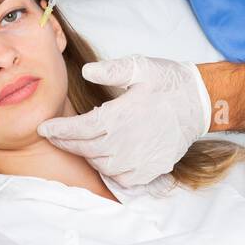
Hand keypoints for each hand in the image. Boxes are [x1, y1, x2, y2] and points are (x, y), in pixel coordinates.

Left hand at [36, 54, 213, 187]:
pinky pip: (120, 177)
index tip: (44, 128)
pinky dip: (109, 169)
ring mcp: (137, 160)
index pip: (79, 129)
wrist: (199, 104)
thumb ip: (112, 69)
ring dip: (87, 155)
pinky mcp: (149, 171)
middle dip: (66, 143)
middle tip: (55, 136)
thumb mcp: (141, 67)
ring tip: (81, 143)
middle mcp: (125, 143)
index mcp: (119, 117)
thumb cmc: (168, 83)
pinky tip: (106, 157)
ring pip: (100, 164)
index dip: (59, 131)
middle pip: (84, 149)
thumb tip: (87, 70)